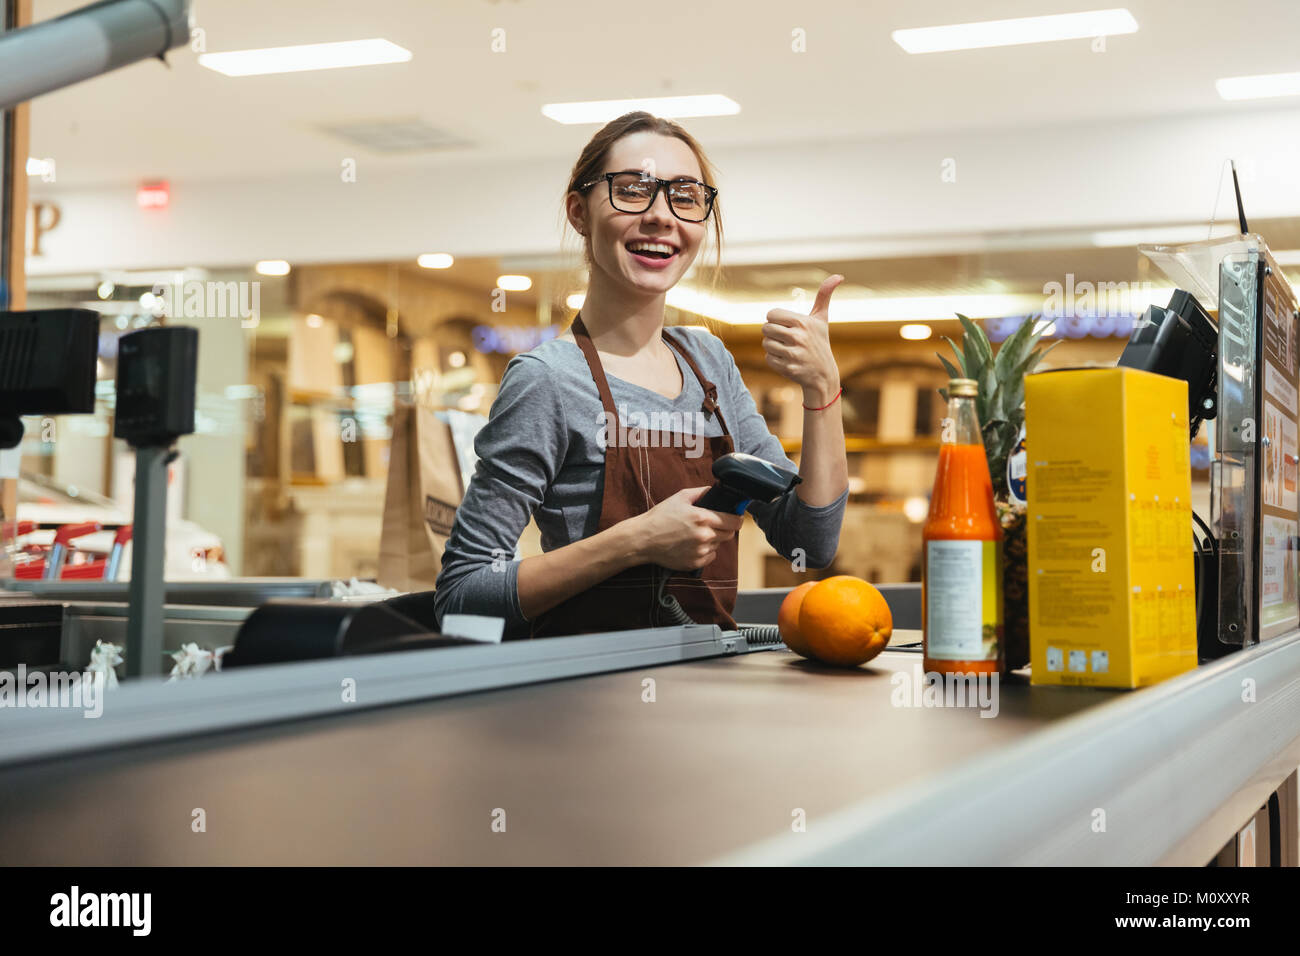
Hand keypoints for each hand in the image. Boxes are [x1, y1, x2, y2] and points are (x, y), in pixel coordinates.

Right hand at [630, 486, 744, 570]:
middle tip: (713, 524)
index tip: (736, 517)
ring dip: (713, 539)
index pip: (734, 521)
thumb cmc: (660, 517)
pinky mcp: (695, 563)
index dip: (737, 519)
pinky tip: (691, 545)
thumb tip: (716, 491)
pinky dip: (705, 551)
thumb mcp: (680, 497)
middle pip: (729, 534)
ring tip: (695, 534)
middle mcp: (704, 535)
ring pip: (718, 545)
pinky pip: (710, 556)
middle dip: (725, 528)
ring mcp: (700, 551)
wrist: (643, 539)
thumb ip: (701, 492)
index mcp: (703, 517)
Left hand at [763, 274, 843, 405]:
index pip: (771, 314)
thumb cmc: (819, 342)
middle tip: (786, 339)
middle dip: (773, 334)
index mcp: (803, 322)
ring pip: (766, 344)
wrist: (823, 374)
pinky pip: (768, 358)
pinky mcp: (788, 368)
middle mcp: (798, 337)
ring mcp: (793, 354)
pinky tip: (787, 360)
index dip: (776, 320)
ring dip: (773, 347)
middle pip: (765, 329)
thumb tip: (838, 276)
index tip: (786, 326)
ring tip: (788, 350)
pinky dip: (775, 360)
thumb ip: (824, 296)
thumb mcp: (821, 319)